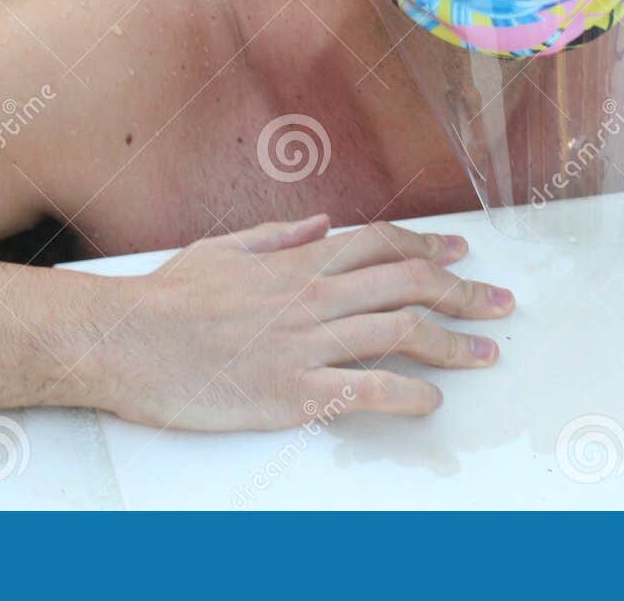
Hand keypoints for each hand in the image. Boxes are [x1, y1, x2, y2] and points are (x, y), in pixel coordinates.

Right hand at [85, 215, 512, 430]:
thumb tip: (321, 223)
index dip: (429, 248)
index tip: (461, 256)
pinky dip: (407, 395)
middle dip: (464, 292)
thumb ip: (277, 236)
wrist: (123, 341)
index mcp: (297, 262)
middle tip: (500, 303)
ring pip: (400, 332)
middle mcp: (312, 296)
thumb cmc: (165, 299)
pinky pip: (366, 390)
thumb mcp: (222, 249)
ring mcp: (306, 344)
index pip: (382, 244)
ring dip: (453, 344)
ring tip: (486, 354)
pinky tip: (430, 401)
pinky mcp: (293, 392)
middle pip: (407, 284)